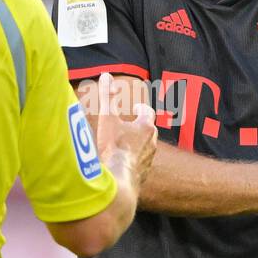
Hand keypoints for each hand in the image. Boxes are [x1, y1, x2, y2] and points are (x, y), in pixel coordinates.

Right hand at [94, 72, 156, 187]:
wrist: (118, 182)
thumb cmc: (113, 147)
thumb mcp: (107, 118)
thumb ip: (107, 96)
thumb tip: (107, 76)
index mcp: (145, 127)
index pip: (148, 113)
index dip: (141, 109)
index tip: (135, 108)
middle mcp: (151, 143)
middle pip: (149, 131)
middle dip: (141, 126)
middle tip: (131, 125)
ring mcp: (148, 161)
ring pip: (146, 148)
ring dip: (138, 144)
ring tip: (126, 144)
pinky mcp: (142, 175)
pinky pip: (140, 165)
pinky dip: (134, 161)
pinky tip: (123, 164)